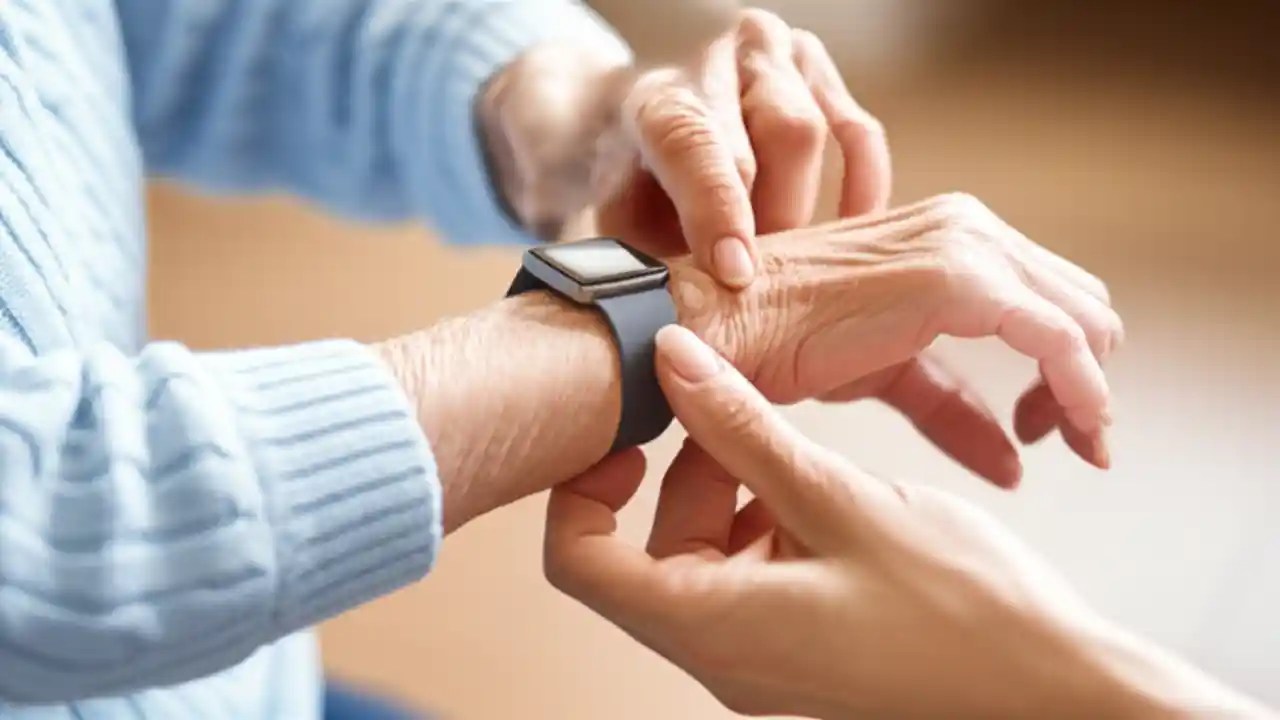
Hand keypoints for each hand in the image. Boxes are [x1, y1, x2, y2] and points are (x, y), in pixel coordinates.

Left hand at [480, 10, 888, 287]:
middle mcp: (716, 61)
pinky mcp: (817, 70)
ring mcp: (772, 56)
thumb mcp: (626, 236)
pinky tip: (853, 236)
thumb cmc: (634, 199)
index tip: (738, 273)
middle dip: (782, 219)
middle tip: (775, 285)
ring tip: (802, 265)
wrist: (629, 134)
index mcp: (656, 101)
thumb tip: (684, 326)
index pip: (699, 146)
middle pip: (779, 134)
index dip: (722, 213)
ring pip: (816, 132)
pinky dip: (863, 189)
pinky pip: (859, 134)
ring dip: (816, 211)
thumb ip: (657, 267)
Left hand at [544, 327, 1267, 718]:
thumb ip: (744, 430)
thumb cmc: (964, 611)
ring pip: (707, 550)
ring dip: (741, 490)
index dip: (585, 488)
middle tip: (752, 416)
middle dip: (692, 472)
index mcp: (712, 627)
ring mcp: (762, 653)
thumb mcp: (840, 502)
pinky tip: (835, 496)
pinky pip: (754, 571)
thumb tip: (671, 361)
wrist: (1056, 688)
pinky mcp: (800, 644)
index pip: (579, 561)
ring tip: (810, 458)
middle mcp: (722, 652)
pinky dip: (776, 520)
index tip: (634, 430)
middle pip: (651, 545)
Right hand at [668, 192, 1123, 480]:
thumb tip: (1014, 466)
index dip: (1068, 370)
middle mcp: (968, 228)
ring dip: (1088, 392)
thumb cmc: (784, 345)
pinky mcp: (958, 281)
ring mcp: (966, 248)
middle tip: (1063, 442)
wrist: (723, 326)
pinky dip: (1079, 389)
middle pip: (1080, 306)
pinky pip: (1058, 340)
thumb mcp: (887, 379)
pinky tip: (1073, 432)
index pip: (1049, 299)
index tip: (1053, 429)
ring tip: (1066, 445)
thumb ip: (953, 409)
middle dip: (1085, 381)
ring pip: (1084, 322)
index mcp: (951, 237)